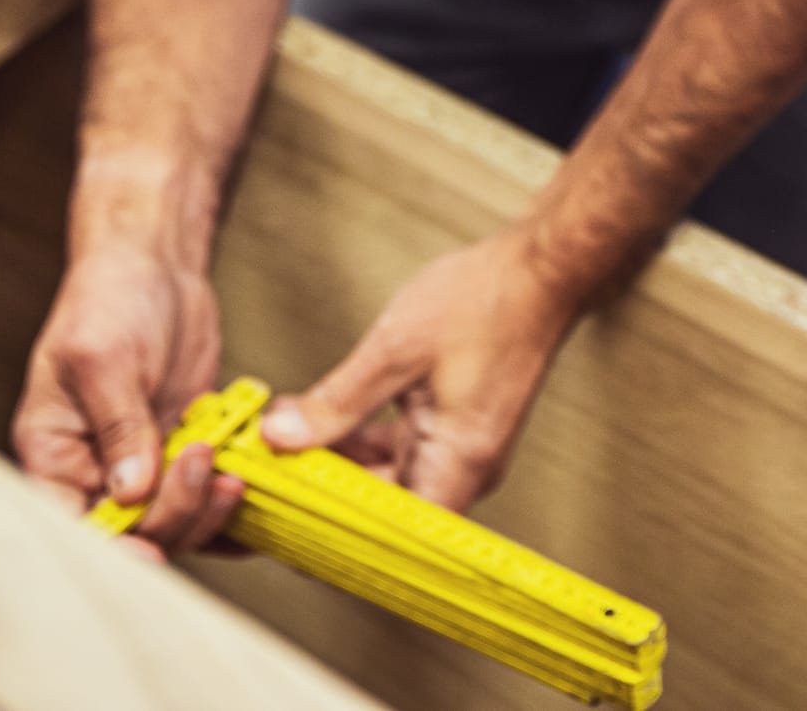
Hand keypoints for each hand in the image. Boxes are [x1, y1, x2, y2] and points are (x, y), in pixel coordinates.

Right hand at [12, 243, 241, 560]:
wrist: (153, 268)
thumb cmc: (108, 301)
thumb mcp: (104, 358)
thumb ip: (117, 426)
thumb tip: (130, 492)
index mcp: (53, 456)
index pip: (71, 527)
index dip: (108, 551)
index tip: (151, 551)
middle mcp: (93, 473)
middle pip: (132, 534)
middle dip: (173, 512)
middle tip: (202, 462)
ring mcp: (143, 468)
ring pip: (176, 524)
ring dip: (206, 511)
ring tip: (232, 474)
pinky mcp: (182, 455)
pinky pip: (206, 500)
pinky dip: (230, 504)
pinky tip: (252, 489)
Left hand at [258, 225, 582, 511]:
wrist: (539, 270)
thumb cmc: (485, 303)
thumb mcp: (395, 350)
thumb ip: (337, 402)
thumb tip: (281, 436)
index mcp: (457, 463)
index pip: (392, 536)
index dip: (336, 536)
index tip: (285, 520)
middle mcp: (463, 469)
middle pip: (384, 511)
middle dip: (324, 494)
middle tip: (267, 476)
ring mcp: (459, 450)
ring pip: (386, 481)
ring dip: (336, 466)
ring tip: (282, 445)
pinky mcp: (453, 430)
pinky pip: (398, 453)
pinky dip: (358, 443)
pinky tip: (317, 422)